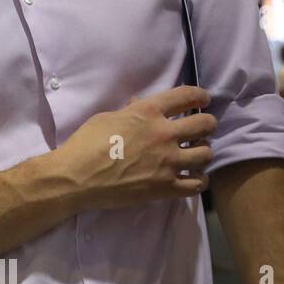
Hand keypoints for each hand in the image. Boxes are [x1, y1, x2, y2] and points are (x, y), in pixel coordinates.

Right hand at [55, 85, 215, 212]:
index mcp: (147, 112)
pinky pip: (197, 184)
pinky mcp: (166, 187)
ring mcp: (168, 162)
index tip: (203, 99)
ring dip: (203, 151)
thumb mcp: (105, 118)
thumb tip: (140, 106)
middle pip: (205, 124)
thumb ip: (129, 112)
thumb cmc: (85, 144)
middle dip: (207, 123)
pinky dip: (199, 179)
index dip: (200, 95)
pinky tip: (192, 176)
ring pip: (206, 154)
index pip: (186, 96)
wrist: (76, 178)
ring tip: (195, 153)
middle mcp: (164, 134)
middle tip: (202, 127)